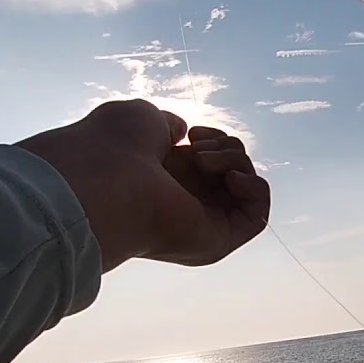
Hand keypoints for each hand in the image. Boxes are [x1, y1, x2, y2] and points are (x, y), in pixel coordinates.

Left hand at [15, 99, 269, 271]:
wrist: (105, 181)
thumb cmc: (115, 149)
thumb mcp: (146, 121)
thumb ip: (170, 126)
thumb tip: (186, 133)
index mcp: (166, 179)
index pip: (209, 162)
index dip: (213, 141)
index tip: (193, 134)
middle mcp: (184, 205)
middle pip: (232, 171)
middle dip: (226, 148)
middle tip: (198, 148)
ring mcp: (202, 225)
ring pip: (246, 187)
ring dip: (235, 161)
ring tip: (203, 159)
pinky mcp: (219, 241)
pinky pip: (257, 216)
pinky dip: (254, 188)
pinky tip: (230, 177)